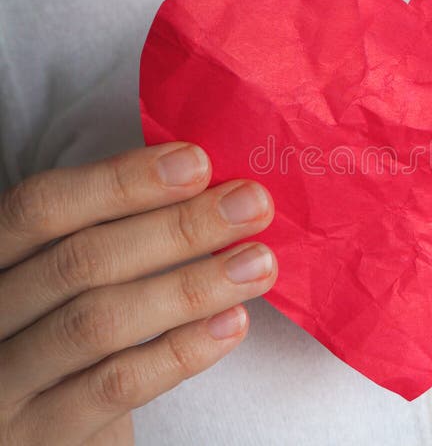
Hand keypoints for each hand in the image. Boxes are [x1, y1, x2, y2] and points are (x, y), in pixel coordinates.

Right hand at [0, 143, 276, 444]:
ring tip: (259, 263)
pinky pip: (118, 385)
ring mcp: (5, 383)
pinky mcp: (42, 437)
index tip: (198, 162)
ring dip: (192, 285)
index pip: (42, 206)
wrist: (44, 431)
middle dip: (179, 227)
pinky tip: (233, 322)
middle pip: (80, 261)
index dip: (121, 181)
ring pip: (100, 322)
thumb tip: (216, 190)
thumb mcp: (73, 283)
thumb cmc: (71, 340)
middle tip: (252, 204)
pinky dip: (182, 350)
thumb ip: (120, 237)